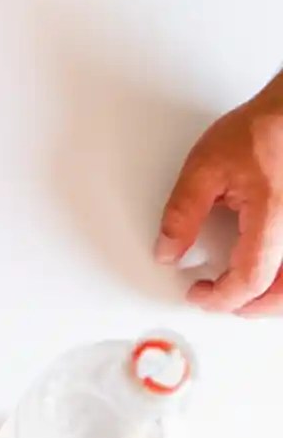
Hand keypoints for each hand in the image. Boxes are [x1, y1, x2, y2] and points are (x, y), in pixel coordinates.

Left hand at [157, 80, 282, 315]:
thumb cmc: (261, 131)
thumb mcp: (205, 168)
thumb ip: (183, 213)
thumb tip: (167, 251)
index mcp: (274, 217)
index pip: (250, 279)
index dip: (221, 296)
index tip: (198, 294)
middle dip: (249, 306)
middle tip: (219, 299)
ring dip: (273, 299)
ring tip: (241, 293)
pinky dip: (281, 281)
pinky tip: (267, 276)